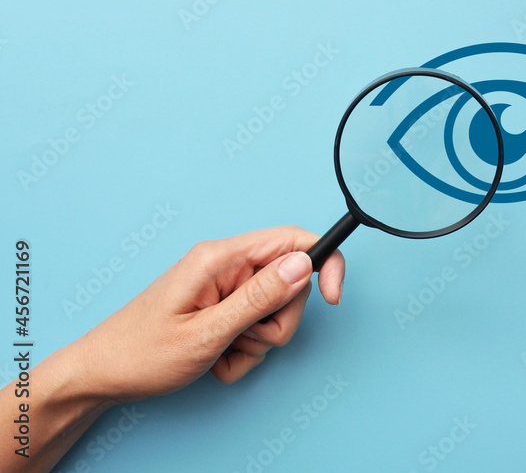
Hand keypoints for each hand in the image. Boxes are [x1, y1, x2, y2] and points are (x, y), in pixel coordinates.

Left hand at [72, 225, 346, 400]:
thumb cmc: (141, 353)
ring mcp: (224, 287)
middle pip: (290, 283)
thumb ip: (259, 297)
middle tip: (245, 340)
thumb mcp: (207, 331)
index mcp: (221, 258)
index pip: (293, 240)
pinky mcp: (222, 308)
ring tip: (222, 353)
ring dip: (258, 342)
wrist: (101, 376)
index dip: (324, 263)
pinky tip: (216, 360)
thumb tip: (304, 263)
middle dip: (279, 321)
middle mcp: (226, 266)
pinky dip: (244, 351)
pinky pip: (256, 328)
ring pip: (275, 311)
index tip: (333, 297)